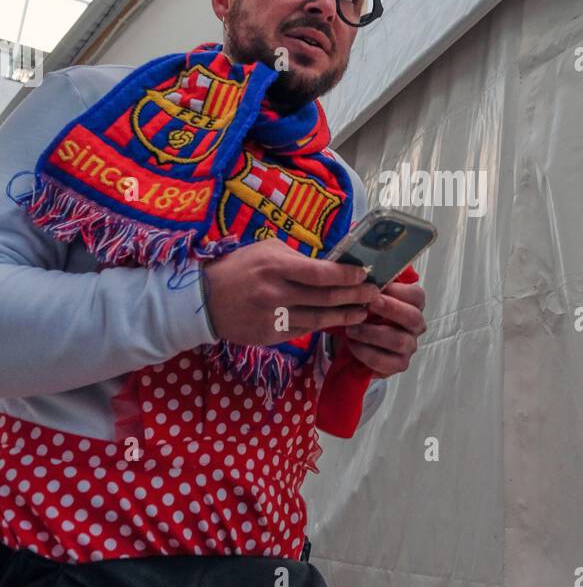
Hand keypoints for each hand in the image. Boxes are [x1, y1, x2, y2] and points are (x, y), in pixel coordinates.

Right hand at [200, 243, 379, 346]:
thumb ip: (298, 258)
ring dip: (344, 316)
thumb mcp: (267, 250)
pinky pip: (303, 331)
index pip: (320, 273)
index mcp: (275, 266)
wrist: (204, 300)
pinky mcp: (270, 336)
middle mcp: (275, 293)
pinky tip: (336, 321)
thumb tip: (331, 265)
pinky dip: (322, 326)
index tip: (364, 274)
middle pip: (325, 298)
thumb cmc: (239, 267)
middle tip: (373, 293)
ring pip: (318, 320)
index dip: (346, 275)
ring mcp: (273, 318)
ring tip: (362, 311)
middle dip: (354, 296)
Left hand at [342, 277, 426, 377]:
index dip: (399, 292)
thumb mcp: (369, 297)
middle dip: (390, 309)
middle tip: (368, 304)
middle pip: (413, 317)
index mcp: (413, 305)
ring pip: (398, 340)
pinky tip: (352, 345)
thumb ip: (372, 287)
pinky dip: (366, 353)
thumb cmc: (365, 314)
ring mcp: (409, 346)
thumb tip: (364, 274)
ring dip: (372, 333)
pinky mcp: (398, 364)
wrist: (355, 341)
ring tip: (351, 329)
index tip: (377, 288)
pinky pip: (385, 360)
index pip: (417, 296)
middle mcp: (416, 326)